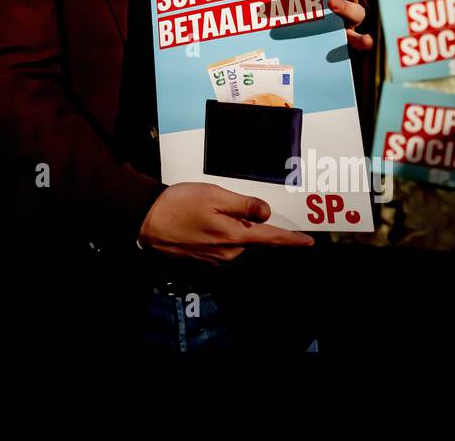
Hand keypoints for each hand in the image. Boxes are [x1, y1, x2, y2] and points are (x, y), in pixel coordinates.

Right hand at [137, 182, 313, 264]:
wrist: (146, 220)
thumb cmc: (179, 204)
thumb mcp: (215, 195)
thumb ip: (244, 205)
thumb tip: (266, 214)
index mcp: (235, 236)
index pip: (271, 239)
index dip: (291, 240)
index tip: (308, 242)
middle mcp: (228, 252)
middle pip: (251, 238)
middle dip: (247, 222)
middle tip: (224, 203)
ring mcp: (214, 258)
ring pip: (235, 241)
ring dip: (230, 226)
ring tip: (206, 210)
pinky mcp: (202, 259)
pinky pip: (220, 245)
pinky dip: (217, 233)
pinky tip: (200, 220)